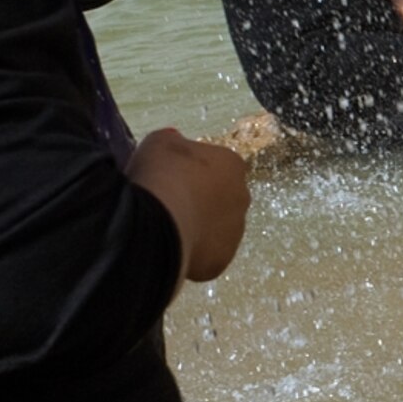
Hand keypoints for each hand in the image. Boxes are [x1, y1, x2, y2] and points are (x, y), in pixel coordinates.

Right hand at [127, 127, 250, 282]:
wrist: (159, 220)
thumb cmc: (160, 174)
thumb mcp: (160, 142)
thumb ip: (173, 141)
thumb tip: (176, 141)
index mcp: (232, 165)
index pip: (216, 165)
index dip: (191, 171)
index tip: (169, 177)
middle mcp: (242, 197)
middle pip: (219, 198)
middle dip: (198, 200)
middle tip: (167, 203)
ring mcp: (235, 231)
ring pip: (215, 229)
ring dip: (195, 228)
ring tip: (165, 228)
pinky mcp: (221, 260)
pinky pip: (205, 255)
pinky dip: (189, 252)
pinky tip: (169, 247)